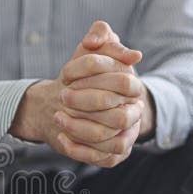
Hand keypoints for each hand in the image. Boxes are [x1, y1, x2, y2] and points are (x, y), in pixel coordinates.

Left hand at [10, 21, 151, 166]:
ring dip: (81, 130)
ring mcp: (127, 136)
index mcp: (133, 87)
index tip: (66, 74)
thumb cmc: (85, 75)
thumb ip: (99, 34)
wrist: (72, 103)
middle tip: (62, 97)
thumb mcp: (92, 50)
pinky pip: (103, 159)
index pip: (125, 83)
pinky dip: (80, 150)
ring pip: (112, 141)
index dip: (95, 78)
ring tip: (58, 118)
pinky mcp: (114, 155)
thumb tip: (94, 39)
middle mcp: (134, 113)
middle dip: (87, 106)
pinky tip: (62, 138)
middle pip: (119, 116)